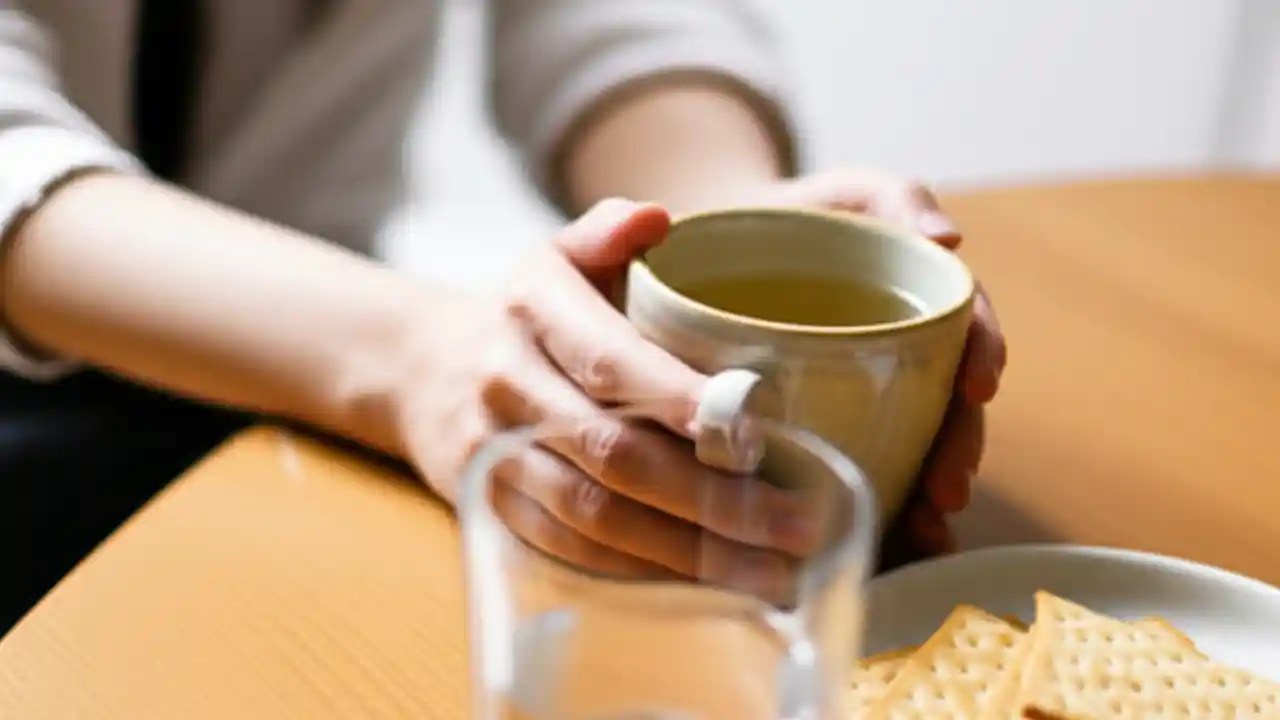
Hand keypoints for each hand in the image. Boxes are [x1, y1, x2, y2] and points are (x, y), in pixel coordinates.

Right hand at [397, 199, 817, 600]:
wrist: (424, 373)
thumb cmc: (527, 314)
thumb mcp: (557, 257)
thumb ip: (608, 232)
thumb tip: (658, 217)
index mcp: (533, 309)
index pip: (609, 360)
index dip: (677, 399)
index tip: (753, 434)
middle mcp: (507, 383)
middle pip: (613, 454)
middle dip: (711, 500)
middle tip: (797, 525)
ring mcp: (494, 456)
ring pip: (595, 518)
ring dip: (688, 555)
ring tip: (772, 575)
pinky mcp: (493, 513)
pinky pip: (572, 553)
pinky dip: (642, 577)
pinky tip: (708, 589)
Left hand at [736, 169, 1007, 558]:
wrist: (699, 252)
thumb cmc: (778, 217)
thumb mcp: (837, 194)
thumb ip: (889, 195)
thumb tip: (951, 237)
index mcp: (910, 301)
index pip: (964, 325)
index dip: (981, 353)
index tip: (977, 390)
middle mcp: (895, 356)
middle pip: (946, 405)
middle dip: (957, 448)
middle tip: (947, 488)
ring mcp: (862, 397)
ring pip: (909, 450)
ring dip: (924, 493)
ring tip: (922, 529)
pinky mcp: (821, 431)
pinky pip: (858, 474)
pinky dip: (874, 510)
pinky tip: (880, 547)